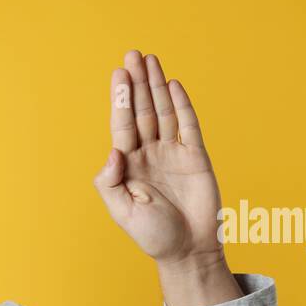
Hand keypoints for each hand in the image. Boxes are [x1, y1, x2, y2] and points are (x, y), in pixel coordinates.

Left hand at [93, 50, 221, 263]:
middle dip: (137, 83)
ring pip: (163, 112)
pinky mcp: (195, 156)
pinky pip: (188, 125)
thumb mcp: (122, 211)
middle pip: (142, 111)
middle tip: (133, 54)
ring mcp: (172, 153)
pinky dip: (181, 105)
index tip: (119, 73)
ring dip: (156, 86)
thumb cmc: (152, 235)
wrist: (188, 250)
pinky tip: (173, 85)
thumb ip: (110, 182)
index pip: (122, 125)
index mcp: (127, 165)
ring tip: (151, 60)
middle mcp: (149, 154)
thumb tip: (113, 151)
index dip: (121, 99)